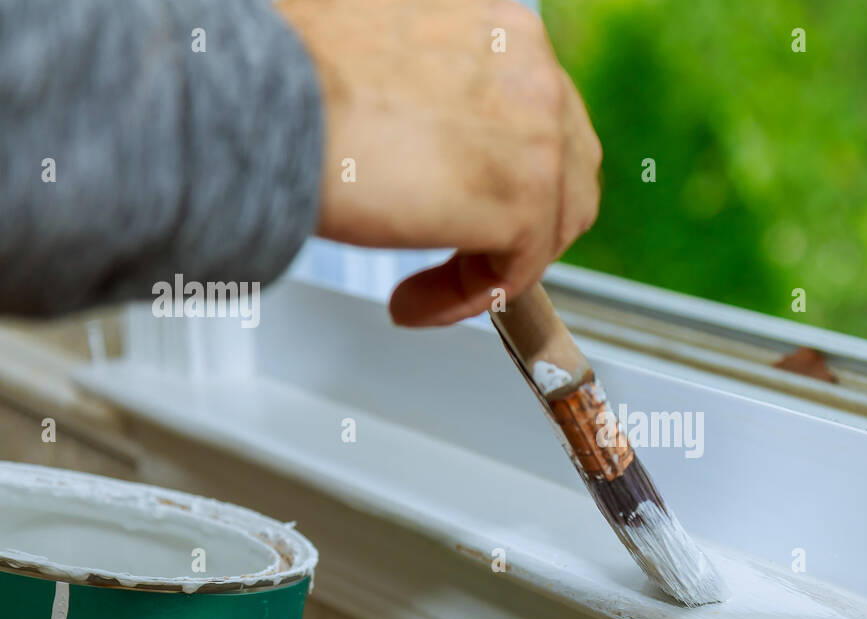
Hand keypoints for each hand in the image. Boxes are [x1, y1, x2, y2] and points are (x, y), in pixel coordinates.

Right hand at [279, 0, 601, 325]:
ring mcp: (537, 134)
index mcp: (502, 27)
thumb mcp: (385, 57)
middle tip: (467, 256)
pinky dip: (467, 297)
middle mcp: (533, 68)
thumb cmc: (288, 76)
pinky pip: (517, 271)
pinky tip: (413, 303)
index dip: (511, 171)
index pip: (541, 116)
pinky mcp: (524, 198)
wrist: (258, 99)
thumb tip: (434, 141)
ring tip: (431, 291)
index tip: (465, 206)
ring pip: (551, 225)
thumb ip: (432, 89)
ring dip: (493, 266)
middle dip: (523, 223)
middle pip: (568, 170)